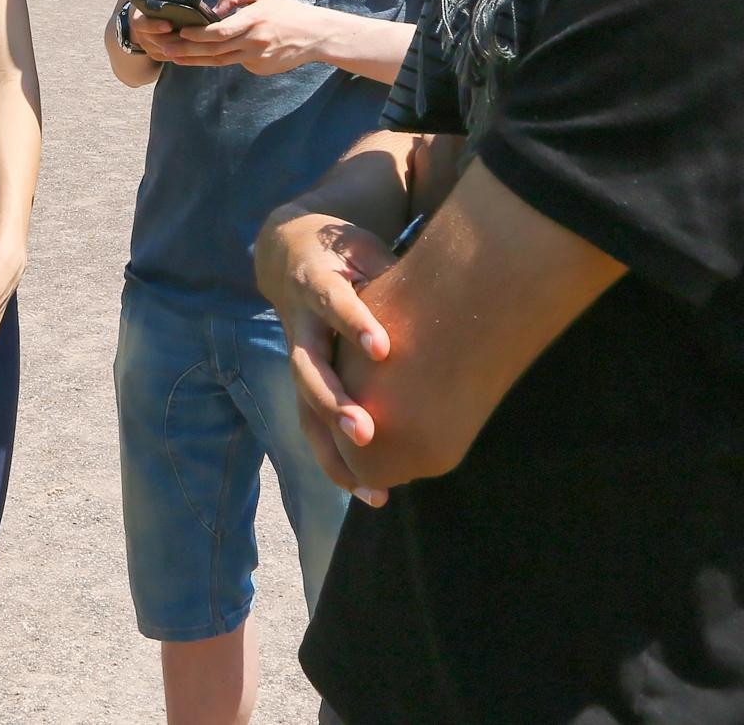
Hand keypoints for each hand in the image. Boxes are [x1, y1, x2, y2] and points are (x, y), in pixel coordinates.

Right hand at [118, 0, 197, 65]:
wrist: (158, 5)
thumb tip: (194, 1)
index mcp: (138, 15)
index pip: (141, 24)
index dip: (154, 26)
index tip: (169, 25)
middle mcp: (140, 33)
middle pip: (155, 41)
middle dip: (173, 39)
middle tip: (189, 36)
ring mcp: (148, 46)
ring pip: (164, 51)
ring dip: (180, 48)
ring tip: (196, 41)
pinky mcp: (156, 54)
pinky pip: (169, 57)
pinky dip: (181, 54)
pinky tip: (194, 47)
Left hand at [168, 0, 326, 74]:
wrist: (315, 34)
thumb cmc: (286, 9)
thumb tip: (213, 9)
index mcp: (253, 20)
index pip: (220, 31)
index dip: (198, 35)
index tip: (181, 33)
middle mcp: (254, 41)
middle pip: (215, 50)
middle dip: (188, 51)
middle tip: (166, 50)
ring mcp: (257, 58)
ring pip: (221, 61)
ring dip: (196, 61)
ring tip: (176, 58)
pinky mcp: (260, 68)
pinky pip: (236, 63)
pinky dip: (221, 59)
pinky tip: (204, 57)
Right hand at [255, 206, 396, 505]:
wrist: (290, 253)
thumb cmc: (346, 254)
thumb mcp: (367, 251)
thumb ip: (395, 277)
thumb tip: (452, 295)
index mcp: (317, 284)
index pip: (333, 304)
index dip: (355, 325)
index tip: (383, 349)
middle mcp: (300, 324)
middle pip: (309, 368)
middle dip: (334, 403)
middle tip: (366, 434)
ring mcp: (298, 355)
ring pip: (305, 407)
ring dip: (332, 449)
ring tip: (367, 486)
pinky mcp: (302, 379)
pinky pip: (311, 424)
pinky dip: (334, 460)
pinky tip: (362, 491)